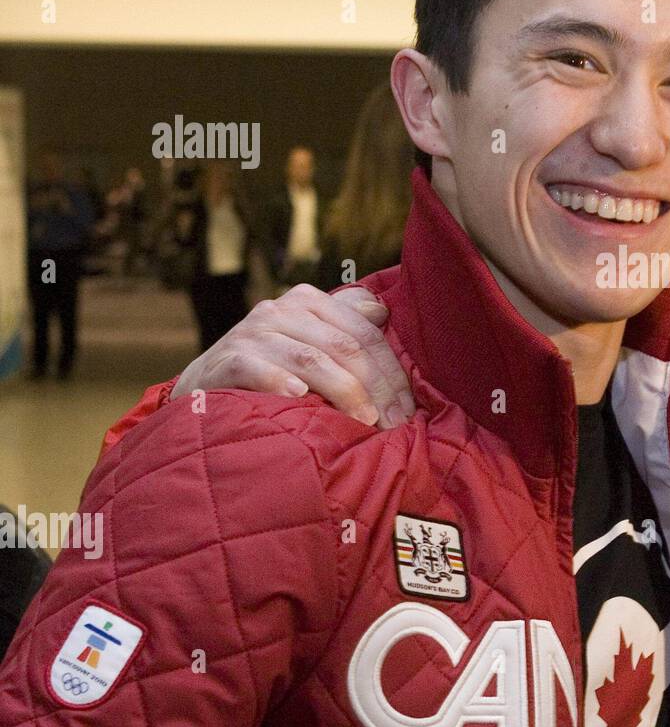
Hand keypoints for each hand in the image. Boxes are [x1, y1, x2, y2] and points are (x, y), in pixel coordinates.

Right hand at [172, 283, 414, 427]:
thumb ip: (345, 325)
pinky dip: (280, 382)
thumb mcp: (309, 341)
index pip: (364, 333)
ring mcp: (252, 333)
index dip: (391, 373)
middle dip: (375, 388)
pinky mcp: (226, 359)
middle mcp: (281, 310)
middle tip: (393, 424)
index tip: (408, 410)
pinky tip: (299, 398)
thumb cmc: (270, 368)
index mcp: (310, 302)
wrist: (204, 386)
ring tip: (363, 420)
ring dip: (342, 391)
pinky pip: (258, 367)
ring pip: (310, 359)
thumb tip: (382, 311)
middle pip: (344, 346)